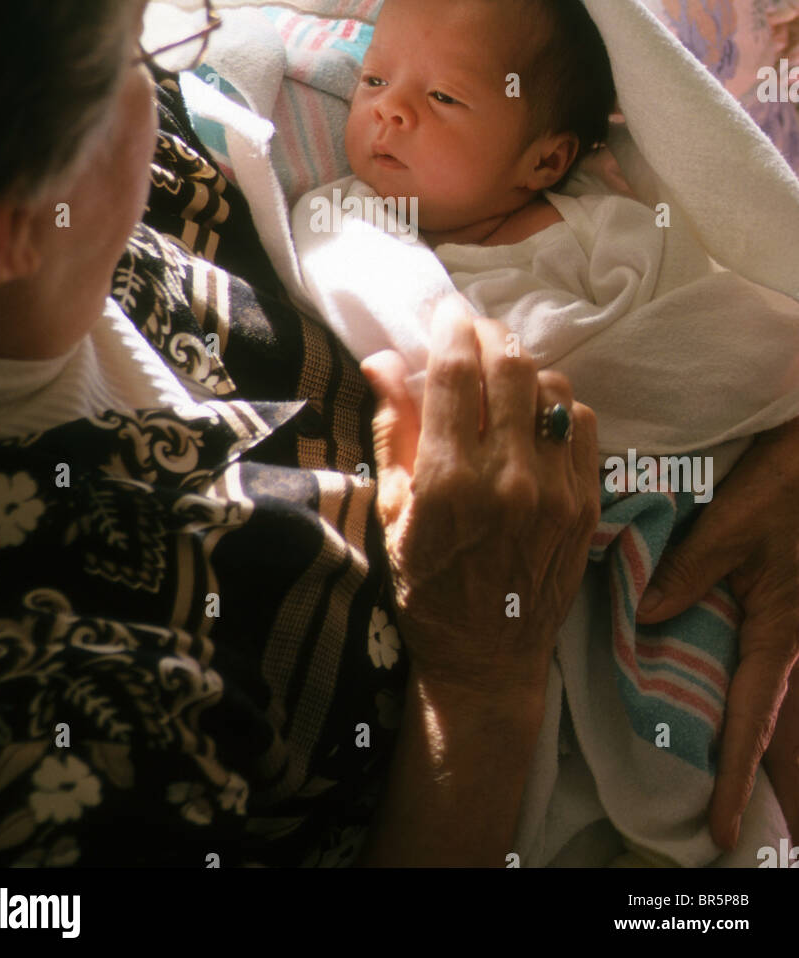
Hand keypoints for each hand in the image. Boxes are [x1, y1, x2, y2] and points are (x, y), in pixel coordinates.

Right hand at [361, 297, 600, 703]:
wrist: (486, 658)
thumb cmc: (426, 585)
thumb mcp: (393, 510)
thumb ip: (394, 429)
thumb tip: (382, 359)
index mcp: (449, 480)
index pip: (454, 371)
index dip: (449, 327)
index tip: (444, 311)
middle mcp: (508, 479)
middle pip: (509, 366)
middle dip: (487, 333)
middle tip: (472, 330)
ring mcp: (555, 491)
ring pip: (550, 388)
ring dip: (523, 368)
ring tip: (501, 373)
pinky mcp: (586, 503)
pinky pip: (582, 423)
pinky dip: (557, 405)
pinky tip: (535, 415)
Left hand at [636, 417, 798, 849]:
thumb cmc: (788, 485)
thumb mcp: (732, 525)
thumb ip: (688, 572)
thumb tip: (645, 620)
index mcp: (777, 630)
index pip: (751, 718)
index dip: (735, 775)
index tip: (721, 829)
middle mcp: (785, 636)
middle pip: (759, 713)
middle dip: (745, 766)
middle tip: (720, 819)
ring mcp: (786, 618)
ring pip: (757, 684)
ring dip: (742, 726)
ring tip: (713, 770)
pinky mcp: (779, 598)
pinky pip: (754, 652)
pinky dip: (735, 679)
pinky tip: (703, 676)